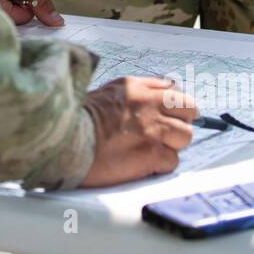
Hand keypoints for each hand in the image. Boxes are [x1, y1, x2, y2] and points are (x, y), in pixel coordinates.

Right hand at [80, 77, 196, 186]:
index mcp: (136, 88)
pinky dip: (160, 166)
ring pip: (185, 136)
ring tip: (150, 150)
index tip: (171, 116)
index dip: (177, 107)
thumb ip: (137, 91)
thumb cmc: (79, 120)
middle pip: (189, 111)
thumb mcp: (108, 92)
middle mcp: (148, 105)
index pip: (175, 92)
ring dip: (172, 145)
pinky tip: (141, 164)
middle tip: (167, 134)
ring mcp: (152, 130)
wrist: (64, 142)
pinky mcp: (151, 155)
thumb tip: (165, 91)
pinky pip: (172, 162)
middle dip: (181, 123)